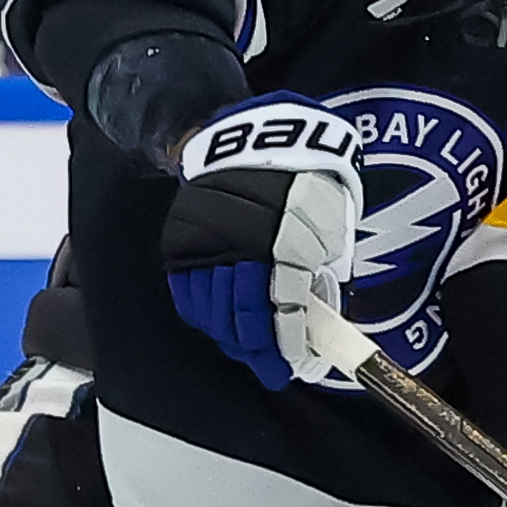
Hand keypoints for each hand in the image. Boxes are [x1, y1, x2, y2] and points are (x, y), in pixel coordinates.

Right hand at [163, 94, 361, 388]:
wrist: (252, 137)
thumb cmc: (301, 178)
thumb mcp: (325, 216)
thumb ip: (318, 265)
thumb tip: (315, 317)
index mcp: (281, 236)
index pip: (280, 305)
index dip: (285, 342)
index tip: (289, 364)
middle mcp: (238, 243)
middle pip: (242, 315)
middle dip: (257, 349)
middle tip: (270, 369)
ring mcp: (204, 244)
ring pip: (211, 311)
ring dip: (230, 338)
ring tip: (247, 351)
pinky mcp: (181, 243)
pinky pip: (187, 294)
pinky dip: (204, 317)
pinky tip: (220, 328)